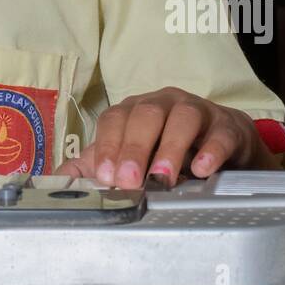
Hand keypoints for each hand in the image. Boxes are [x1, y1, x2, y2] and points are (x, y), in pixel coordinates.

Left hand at [55, 87, 276, 187]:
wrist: (222, 145)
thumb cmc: (168, 151)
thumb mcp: (131, 158)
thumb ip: (95, 167)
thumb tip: (57, 181)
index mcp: (135, 110)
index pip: (115, 119)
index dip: (108, 145)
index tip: (105, 176)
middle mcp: (164, 103)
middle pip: (146, 115)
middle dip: (134, 147)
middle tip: (130, 181)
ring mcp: (197, 111)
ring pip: (182, 118)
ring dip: (170, 148)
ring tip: (162, 178)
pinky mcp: (227, 126)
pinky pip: (220, 133)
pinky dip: (210, 151)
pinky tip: (201, 169)